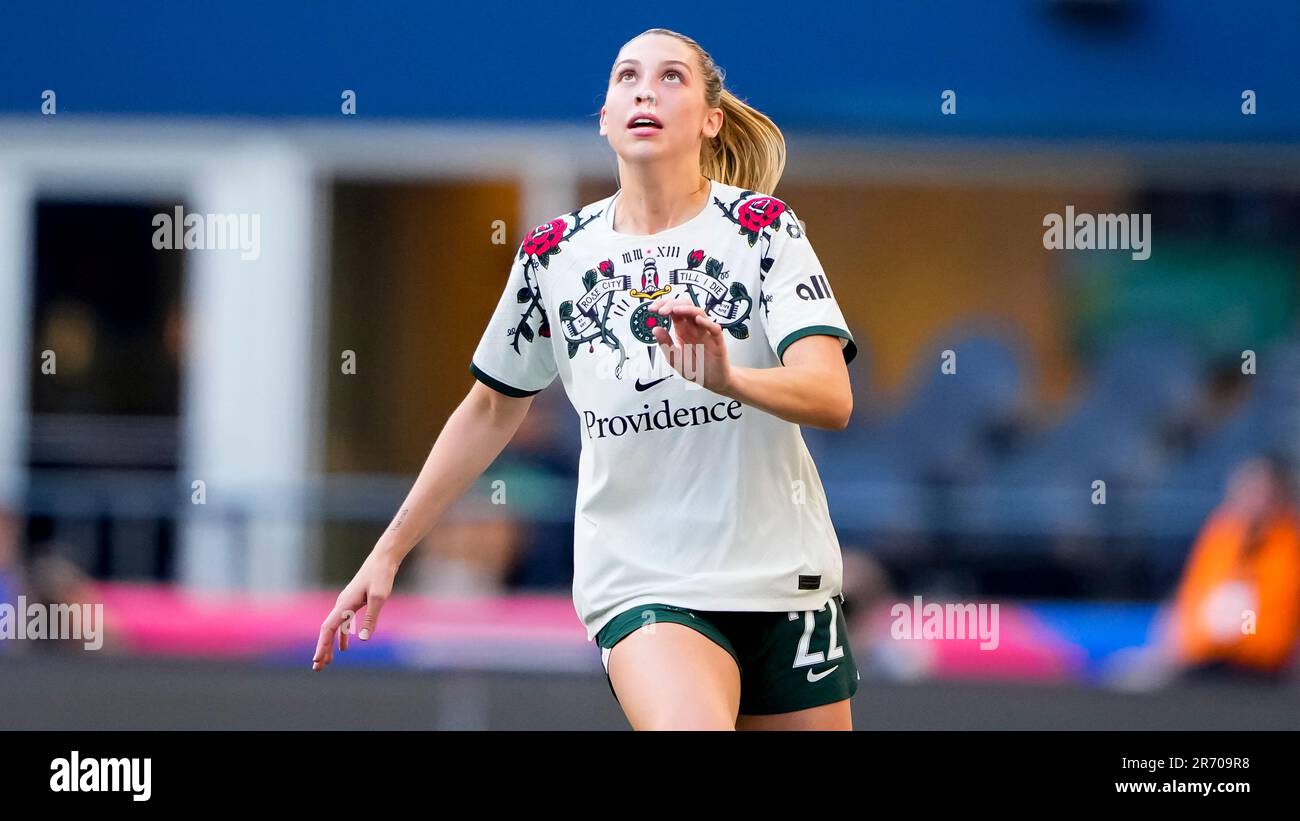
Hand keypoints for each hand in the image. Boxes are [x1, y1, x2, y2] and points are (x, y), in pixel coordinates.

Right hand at [312, 550, 398, 670]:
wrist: (383, 559)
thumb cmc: (381, 575)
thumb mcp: (379, 597)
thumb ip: (371, 618)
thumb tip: (364, 639)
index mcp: (344, 604)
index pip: (328, 628)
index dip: (322, 645)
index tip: (317, 660)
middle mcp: (341, 604)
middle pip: (327, 631)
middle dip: (322, 649)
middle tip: (317, 668)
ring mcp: (346, 603)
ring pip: (334, 628)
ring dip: (330, 645)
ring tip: (328, 662)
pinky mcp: (353, 602)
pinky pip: (343, 623)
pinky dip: (341, 636)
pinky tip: (344, 648)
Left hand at [648, 297, 731, 393]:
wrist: (710, 381)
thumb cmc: (695, 368)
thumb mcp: (674, 358)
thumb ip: (665, 344)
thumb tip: (655, 329)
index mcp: (682, 329)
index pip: (673, 311)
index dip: (663, 306)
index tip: (652, 309)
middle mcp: (693, 328)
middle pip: (685, 306)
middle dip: (672, 304)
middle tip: (661, 310)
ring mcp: (705, 332)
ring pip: (699, 313)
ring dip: (686, 309)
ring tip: (675, 310)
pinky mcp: (716, 340)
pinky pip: (714, 328)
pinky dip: (707, 322)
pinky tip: (698, 320)